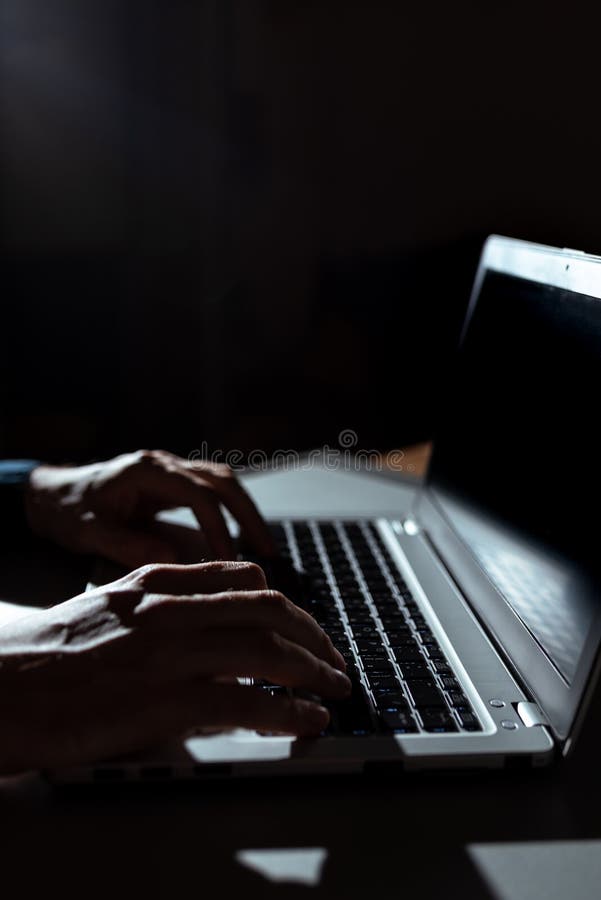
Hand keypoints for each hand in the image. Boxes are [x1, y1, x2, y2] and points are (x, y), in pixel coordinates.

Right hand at [0, 561, 349, 773]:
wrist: (3, 685)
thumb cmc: (46, 651)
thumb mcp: (108, 602)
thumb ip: (160, 597)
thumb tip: (212, 605)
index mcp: (158, 581)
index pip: (244, 579)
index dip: (286, 606)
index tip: (303, 628)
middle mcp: (173, 607)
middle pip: (269, 610)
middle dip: (313, 637)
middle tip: (334, 661)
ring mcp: (173, 651)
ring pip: (269, 650)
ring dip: (313, 672)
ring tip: (335, 690)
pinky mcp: (168, 699)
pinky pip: (250, 701)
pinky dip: (289, 711)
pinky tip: (306, 720)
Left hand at [25, 449, 274, 566]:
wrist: (53, 495)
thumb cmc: (68, 512)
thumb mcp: (89, 533)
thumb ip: (126, 544)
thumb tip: (171, 558)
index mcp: (145, 471)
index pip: (198, 495)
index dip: (218, 528)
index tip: (229, 559)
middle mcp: (163, 464)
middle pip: (221, 481)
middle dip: (248, 515)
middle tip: (268, 550)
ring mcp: (170, 469)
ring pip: (222, 481)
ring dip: (246, 510)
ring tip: (264, 545)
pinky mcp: (172, 482)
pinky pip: (212, 489)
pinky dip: (231, 509)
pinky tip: (242, 534)